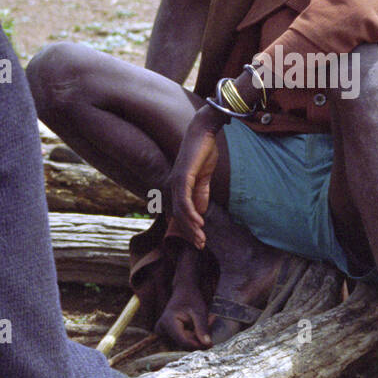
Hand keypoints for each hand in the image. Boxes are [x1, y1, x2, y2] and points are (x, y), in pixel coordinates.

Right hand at [155, 250, 212, 348]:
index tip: (210, 343)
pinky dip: (194, 336)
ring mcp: (162, 334)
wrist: (183, 292)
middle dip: (199, 337)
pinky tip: (198, 325)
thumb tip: (208, 345)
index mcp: (167, 323)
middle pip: (184, 344)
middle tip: (211, 321)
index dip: (197, 345)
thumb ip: (202, 328)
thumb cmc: (191, 299)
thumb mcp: (199, 312)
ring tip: (206, 320)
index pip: (183, 342)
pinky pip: (183, 342)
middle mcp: (161, 331)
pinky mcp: (166, 337)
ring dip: (197, 336)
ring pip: (185, 344)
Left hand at [167, 105, 224, 248]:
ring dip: (191, 227)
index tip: (200, 240)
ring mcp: (176, 182)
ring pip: (180, 211)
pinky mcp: (183, 177)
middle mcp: (173, 186)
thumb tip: (201, 212)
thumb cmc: (204, 151)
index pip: (180, 212)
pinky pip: (184, 200)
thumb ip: (201, 193)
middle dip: (189, 232)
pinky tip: (199, 223)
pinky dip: (191, 214)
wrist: (204, 132)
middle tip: (200, 245)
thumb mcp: (204, 176)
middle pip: (178, 216)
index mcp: (178, 186)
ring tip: (201, 239)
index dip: (188, 228)